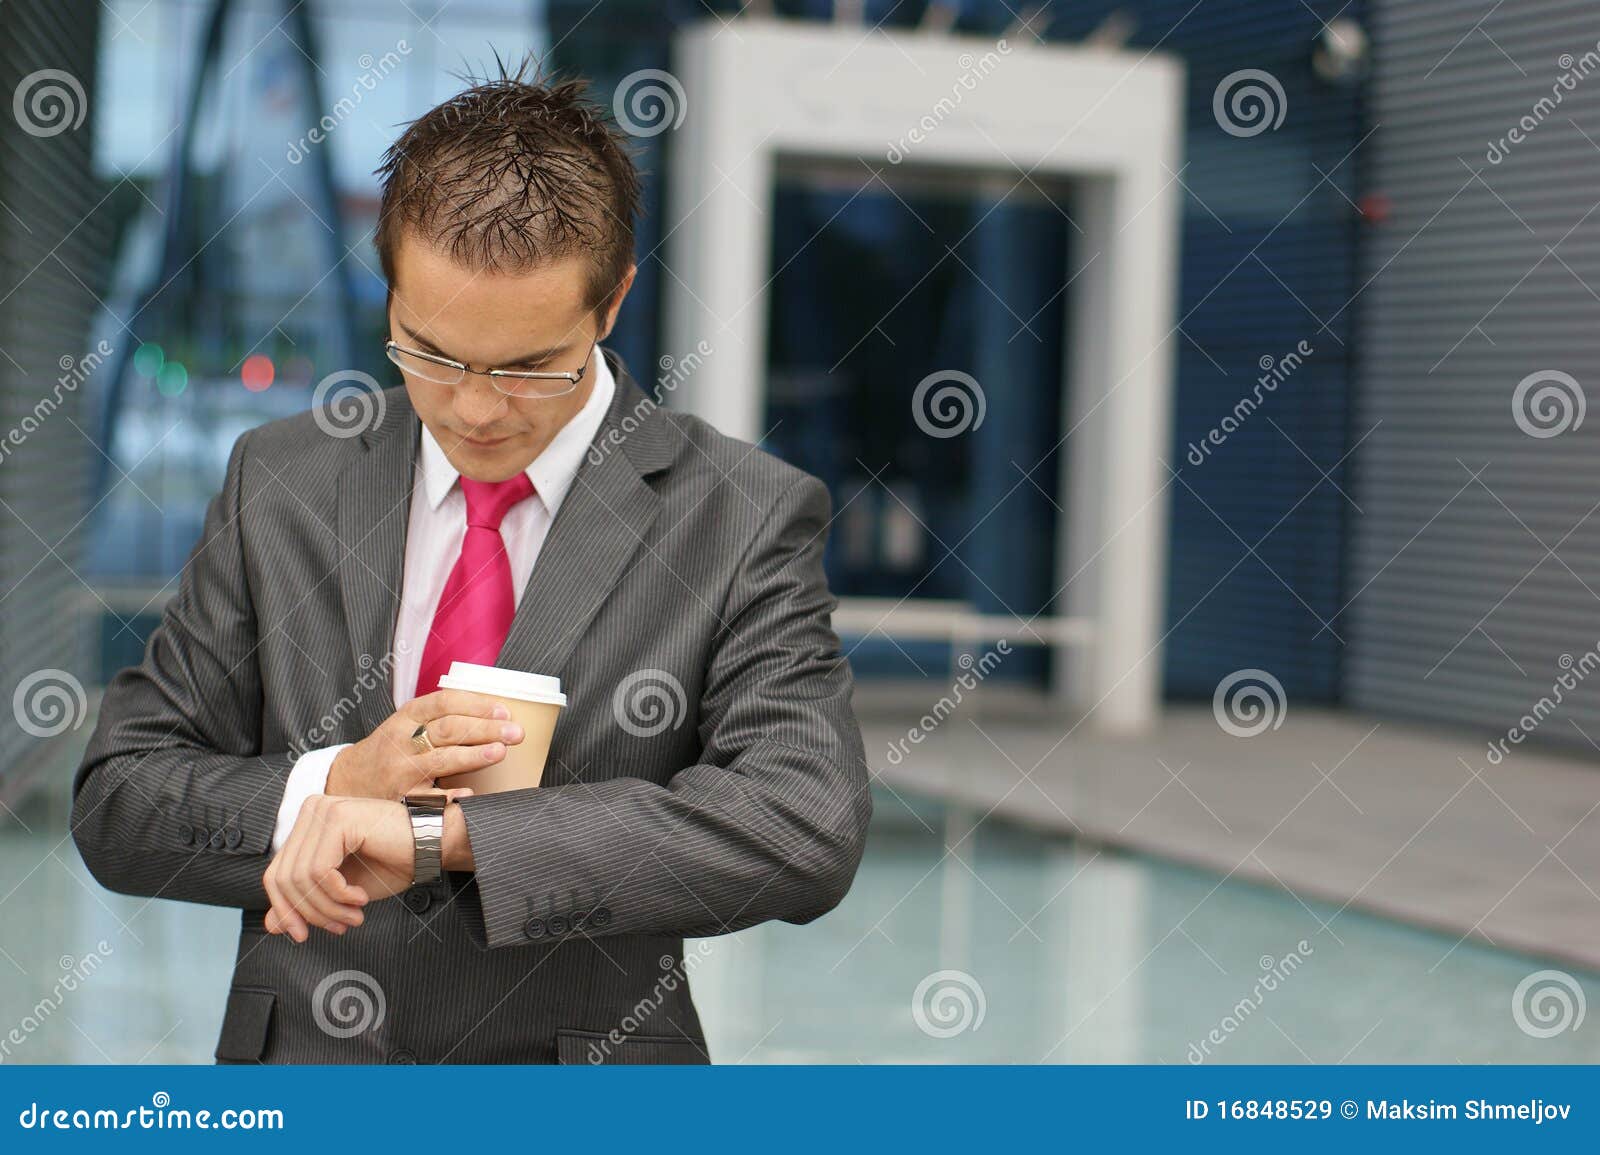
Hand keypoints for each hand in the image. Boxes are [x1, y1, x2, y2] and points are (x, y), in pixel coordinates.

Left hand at [262, 793, 465, 941]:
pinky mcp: (338, 819)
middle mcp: (312, 810)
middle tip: (339, 927)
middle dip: (310, 912)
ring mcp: (324, 811)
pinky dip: (338, 894)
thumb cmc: (395, 862)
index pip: (276, 873)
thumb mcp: (341, 891)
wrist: (435, 846)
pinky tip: (359, 898)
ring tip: (354, 916)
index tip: (301, 935)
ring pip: (301, 878)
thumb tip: (272, 925)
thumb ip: (306, 902)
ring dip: (329, 907)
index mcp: (309, 823)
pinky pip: (319, 871)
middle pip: (284, 877)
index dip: (285, 909)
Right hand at [326, 689, 522, 800]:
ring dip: (473, 755)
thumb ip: (439, 717)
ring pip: (440, 759)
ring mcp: (401, 769)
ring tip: (500, 752)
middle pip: (448, 729)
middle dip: (484, 729)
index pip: (444, 703)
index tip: (503, 709)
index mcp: (407, 716)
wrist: (346, 781)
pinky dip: (450, 795)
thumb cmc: (388, 750)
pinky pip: (429, 798)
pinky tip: (471, 794)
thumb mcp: (406, 724)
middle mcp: (403, 740)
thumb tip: (494, 714)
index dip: (475, 704)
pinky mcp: (401, 798)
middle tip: (515, 732)